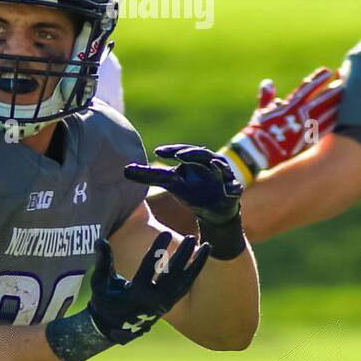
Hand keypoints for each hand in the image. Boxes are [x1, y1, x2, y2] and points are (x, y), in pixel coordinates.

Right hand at [86, 233, 209, 343]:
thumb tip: (101, 240)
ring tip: (206, 246)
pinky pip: (185, 287)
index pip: (150, 267)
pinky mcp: (169, 305)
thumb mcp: (100, 282)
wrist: (113, 326)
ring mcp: (164, 304)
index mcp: (136, 293)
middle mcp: (154, 299)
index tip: (166, 233)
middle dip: (183, 255)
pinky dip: (194, 273)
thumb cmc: (104, 301)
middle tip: (191, 237)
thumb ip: (103, 261)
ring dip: (196, 264)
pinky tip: (200, 259)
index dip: (158, 248)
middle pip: (173, 274)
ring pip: (185, 282)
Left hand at [124, 144, 242, 225]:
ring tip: (214, 164)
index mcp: (193, 162)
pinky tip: (231, 190)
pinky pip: (235, 189)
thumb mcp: (170, 183)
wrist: (214, 209)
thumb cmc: (191, 191)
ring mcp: (223, 177)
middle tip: (180, 155)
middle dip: (192, 154)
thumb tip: (124, 169)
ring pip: (222, 168)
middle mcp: (209, 165)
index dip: (172, 151)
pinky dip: (233, 188)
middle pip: (202, 155)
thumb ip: (149, 176)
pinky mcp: (233, 192)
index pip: (182, 152)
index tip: (157, 152)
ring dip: (218, 167)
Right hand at [224, 67, 341, 180]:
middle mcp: (300, 114)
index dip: (317, 79)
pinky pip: (325, 128)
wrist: (259, 151)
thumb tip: (268, 82)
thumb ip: (266, 96)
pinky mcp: (310, 138)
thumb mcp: (261, 111)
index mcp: (288, 105)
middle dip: (332, 90)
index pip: (306, 88)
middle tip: (342, 83)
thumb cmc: (258, 130)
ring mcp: (307, 126)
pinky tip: (340, 116)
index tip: (326, 71)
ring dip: (336, 103)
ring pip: (326, 112)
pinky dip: (333, 121)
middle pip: (321, 98)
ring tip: (344, 97)